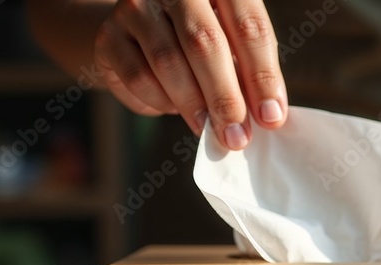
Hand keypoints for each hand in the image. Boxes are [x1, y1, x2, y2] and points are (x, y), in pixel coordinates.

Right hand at [94, 0, 287, 148]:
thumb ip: (250, 75)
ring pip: (169, 62)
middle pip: (205, 42)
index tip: (271, 117)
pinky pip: (139, 77)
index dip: (262, 76)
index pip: (248, 26)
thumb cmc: (204, 44)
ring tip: (211, 130)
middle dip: (225, 96)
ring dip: (194, 105)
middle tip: (238, 135)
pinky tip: (174, 109)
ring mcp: (138, 6)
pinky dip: (161, 102)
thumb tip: (268, 116)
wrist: (142, 34)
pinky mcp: (109, 35)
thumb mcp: (235, 50)